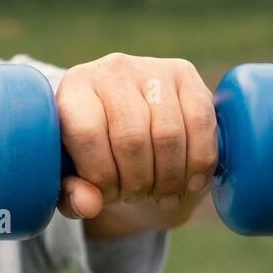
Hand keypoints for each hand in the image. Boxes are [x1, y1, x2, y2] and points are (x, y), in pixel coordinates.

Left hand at [54, 52, 215, 234]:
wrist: (127, 122)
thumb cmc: (94, 154)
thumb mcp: (73, 178)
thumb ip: (71, 195)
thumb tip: (89, 204)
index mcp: (73, 90)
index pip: (86, 134)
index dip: (100, 176)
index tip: (107, 195)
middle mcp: (110, 70)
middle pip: (131, 138)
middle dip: (136, 181)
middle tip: (136, 195)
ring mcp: (150, 68)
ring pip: (168, 135)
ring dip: (168, 178)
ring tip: (159, 193)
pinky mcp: (185, 73)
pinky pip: (201, 122)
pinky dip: (199, 162)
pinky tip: (190, 182)